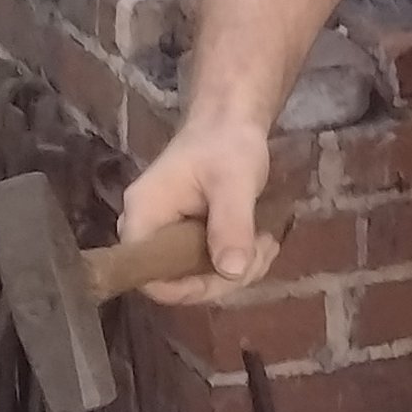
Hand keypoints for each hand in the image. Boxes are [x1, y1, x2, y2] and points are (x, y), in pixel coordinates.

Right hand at [117, 115, 276, 300]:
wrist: (231, 122)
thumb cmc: (226, 144)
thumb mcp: (234, 181)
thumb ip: (232, 224)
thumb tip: (232, 272)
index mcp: (143, 215)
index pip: (147, 275)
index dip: (185, 289)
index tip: (227, 278)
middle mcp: (147, 231)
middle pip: (177, 282)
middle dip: (225, 277)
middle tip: (262, 251)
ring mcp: (167, 237)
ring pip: (198, 278)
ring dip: (239, 270)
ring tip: (268, 242)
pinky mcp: (186, 240)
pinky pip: (208, 267)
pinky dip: (239, 262)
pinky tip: (262, 242)